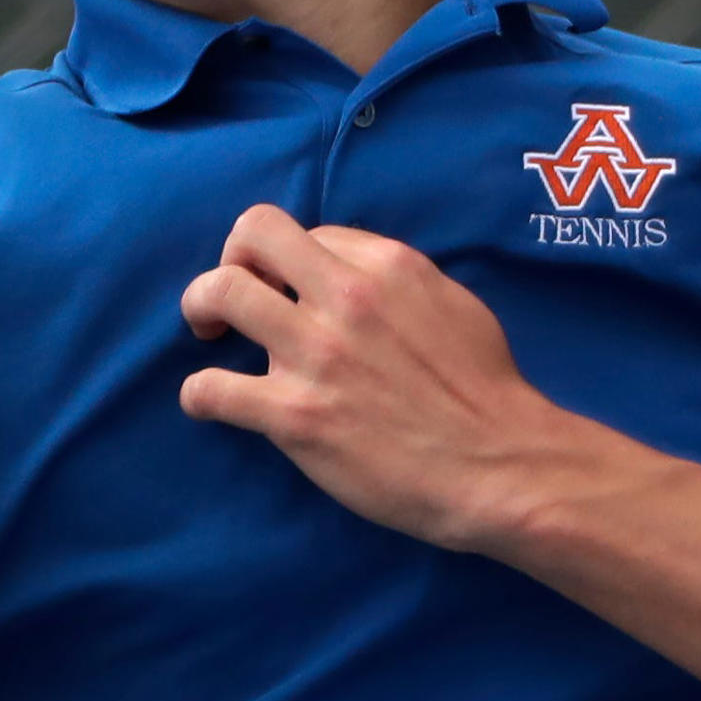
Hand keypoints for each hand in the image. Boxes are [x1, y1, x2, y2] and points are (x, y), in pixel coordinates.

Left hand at [173, 205, 615, 553]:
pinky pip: (209, 388)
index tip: (293, 292)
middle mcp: (345, 297)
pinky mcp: (293, 415)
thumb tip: (346, 274)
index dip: (293, 262)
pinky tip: (210, 402)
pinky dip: (199, 394)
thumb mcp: (451, 304)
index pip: (308, 234)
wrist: (500, 466)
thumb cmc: (485, 391)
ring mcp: (315, 355)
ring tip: (209, 333)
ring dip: (200, 309)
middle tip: (233, 297)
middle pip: (252, 234)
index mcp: (386, 266)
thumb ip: (395, 280)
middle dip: (231, 259)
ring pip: (219, 293)